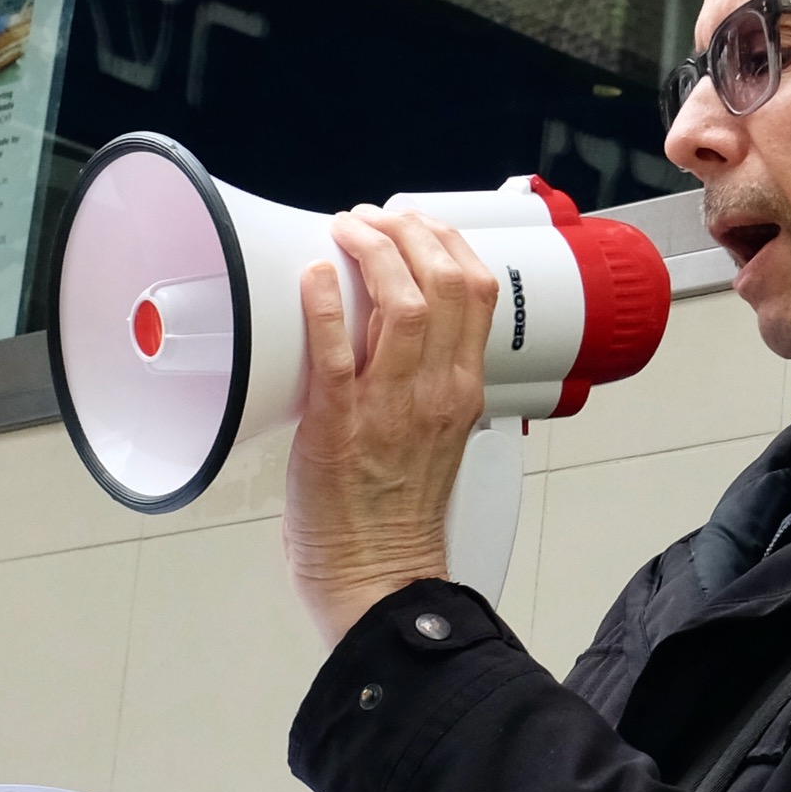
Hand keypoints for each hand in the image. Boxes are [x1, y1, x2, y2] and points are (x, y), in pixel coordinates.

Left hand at [285, 205, 500, 639]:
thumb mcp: (435, 433)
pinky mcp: (341, 424)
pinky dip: (325, 305)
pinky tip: (313, 277)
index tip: (417, 223)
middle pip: (444, 282)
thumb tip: (383, 335)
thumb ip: (422, 383)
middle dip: (409, 232)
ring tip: (345, 232)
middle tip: (373, 219)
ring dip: (370, 252)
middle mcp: (435, 389)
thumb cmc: (395, 514)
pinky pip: (336, 351)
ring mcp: (390, 405)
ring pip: (401, 303)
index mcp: (462, 388)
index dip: (447, 241)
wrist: (379, 573)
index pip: (477, 291)